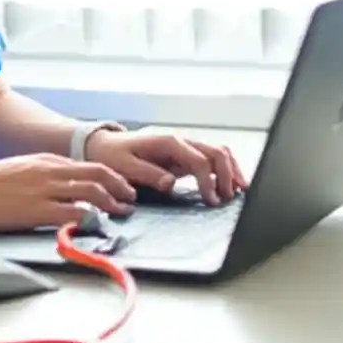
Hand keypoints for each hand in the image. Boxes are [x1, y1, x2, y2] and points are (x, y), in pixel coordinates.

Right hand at [0, 153, 137, 231]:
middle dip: (119, 186)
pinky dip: (90, 219)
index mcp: (45, 160)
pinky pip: (74, 214)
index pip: (87, 165)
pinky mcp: (37, 211)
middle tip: (130, 198)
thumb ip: (41, 176)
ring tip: (121, 212)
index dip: (109, 176)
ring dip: (112, 203)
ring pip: (92, 192)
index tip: (119, 186)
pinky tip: (97, 225)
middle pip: (97, 173)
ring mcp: (44, 190)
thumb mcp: (18, 170)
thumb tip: (59, 190)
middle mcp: (49, 171)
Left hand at [84, 129, 248, 205]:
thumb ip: (148, 174)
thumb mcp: (124, 166)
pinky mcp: (184, 157)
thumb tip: (171, 183)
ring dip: (231, 171)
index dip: (208, 181)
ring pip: (218, 153)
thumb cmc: (113, 155)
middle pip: (216, 152)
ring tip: (238, 192)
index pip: (199, 160)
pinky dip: (223, 171)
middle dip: (228, 174)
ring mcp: (184, 148)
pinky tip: (229, 186)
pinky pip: (211, 160)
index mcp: (168, 142)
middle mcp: (181, 142)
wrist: (104, 146)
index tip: (211, 200)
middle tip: (229, 198)